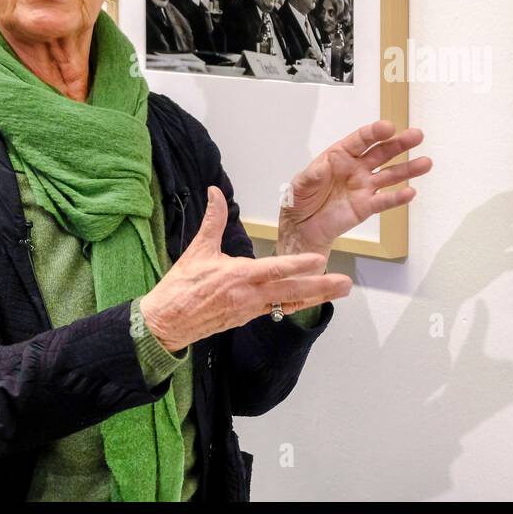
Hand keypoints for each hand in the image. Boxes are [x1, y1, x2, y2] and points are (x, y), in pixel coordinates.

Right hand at [140, 187, 350, 352]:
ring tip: (340, 291)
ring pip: (289, 302)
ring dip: (316, 297)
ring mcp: (250, 309)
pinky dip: (297, 304)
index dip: (298, 265)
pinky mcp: (248, 318)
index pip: (274, 270)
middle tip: (345, 283)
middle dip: (320, 287)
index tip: (320, 260)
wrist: (166, 322)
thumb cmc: (181, 287)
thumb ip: (213, 220)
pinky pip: (278, 309)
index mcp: (237, 277)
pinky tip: (314, 300)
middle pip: (291, 291)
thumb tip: (215, 190)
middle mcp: (249, 295)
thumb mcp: (197, 250)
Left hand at [277, 120, 431, 257]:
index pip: (361, 140)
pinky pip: (384, 201)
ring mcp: (364, 186)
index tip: (389, 127)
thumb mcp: (301, 183)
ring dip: (408, 169)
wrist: (302, 227)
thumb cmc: (301, 199)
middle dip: (399, 144)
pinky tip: (410, 192)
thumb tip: (325, 164)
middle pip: (382, 152)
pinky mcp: (366, 207)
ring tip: (426, 163)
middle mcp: (356, 168)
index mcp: (340, 155)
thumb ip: (313, 174)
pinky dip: (397, 198)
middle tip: (416, 136)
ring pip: (390, 175)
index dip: (375, 133)